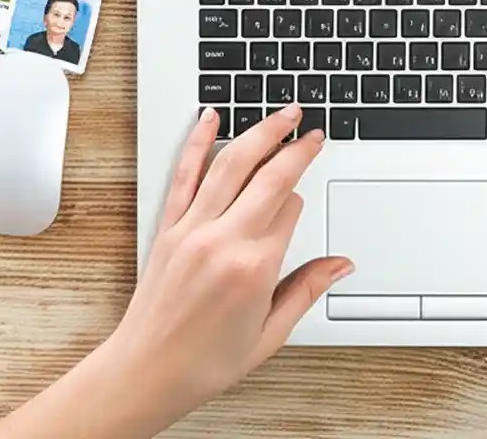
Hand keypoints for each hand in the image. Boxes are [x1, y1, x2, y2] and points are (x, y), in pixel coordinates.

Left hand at [105, 104, 352, 423]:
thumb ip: (307, 290)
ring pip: (231, 164)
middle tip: (312, 130)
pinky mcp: (167, 228)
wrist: (145, 372)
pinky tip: (210, 118)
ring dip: (260, 133)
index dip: (302, 203)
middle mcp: (222, 241)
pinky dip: (197, 142)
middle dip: (296, 148)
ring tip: (282, 115)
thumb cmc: (203, 362)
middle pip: (269, 177)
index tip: (303, 203)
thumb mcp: (270, 334)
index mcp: (254, 268)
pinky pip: (184, 174)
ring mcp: (191, 230)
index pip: (291, 211)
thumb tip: (341, 264)